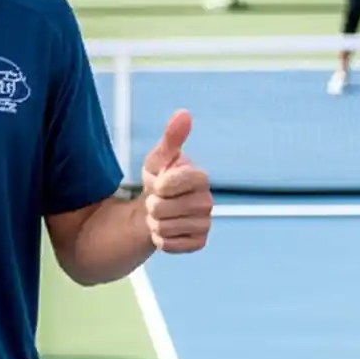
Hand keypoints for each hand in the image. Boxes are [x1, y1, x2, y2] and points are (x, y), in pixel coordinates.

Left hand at [140, 110, 212, 253]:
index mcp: (200, 178)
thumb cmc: (158, 180)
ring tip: (160, 215)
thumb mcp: (158, 158)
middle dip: (151, 205)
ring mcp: (205, 223)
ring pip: (165, 227)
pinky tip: (165, 230)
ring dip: (154, 222)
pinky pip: (169, 245)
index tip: (158, 182)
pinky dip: (160, 239)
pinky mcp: (199, 242)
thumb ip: (171, 138)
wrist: (154, 211)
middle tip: (156, 200)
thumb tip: (183, 113)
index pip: (174, 182)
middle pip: (164, 208)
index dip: (160, 184)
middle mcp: (207, 201)